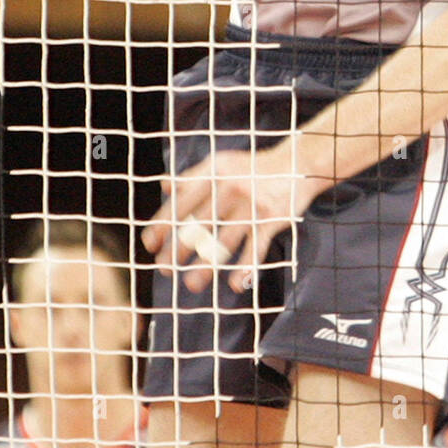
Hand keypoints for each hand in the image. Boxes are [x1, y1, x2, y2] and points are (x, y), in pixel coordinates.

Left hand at [142, 145, 304, 293]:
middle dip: (178, 250)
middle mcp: (230, 188)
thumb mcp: (222, 163)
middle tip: (165, 270)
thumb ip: (193, 175)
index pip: (182, 202)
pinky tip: (235, 285)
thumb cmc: (253, 167)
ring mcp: (252, 205)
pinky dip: (246, 268)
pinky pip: (256, 248)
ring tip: (191, 285)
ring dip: (206, 266)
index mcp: (214, 173)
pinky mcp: (272, 219)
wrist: (297, 162)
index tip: (150, 245)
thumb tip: (164, 185)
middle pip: (198, 225)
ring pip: (224, 242)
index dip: (163, 225)